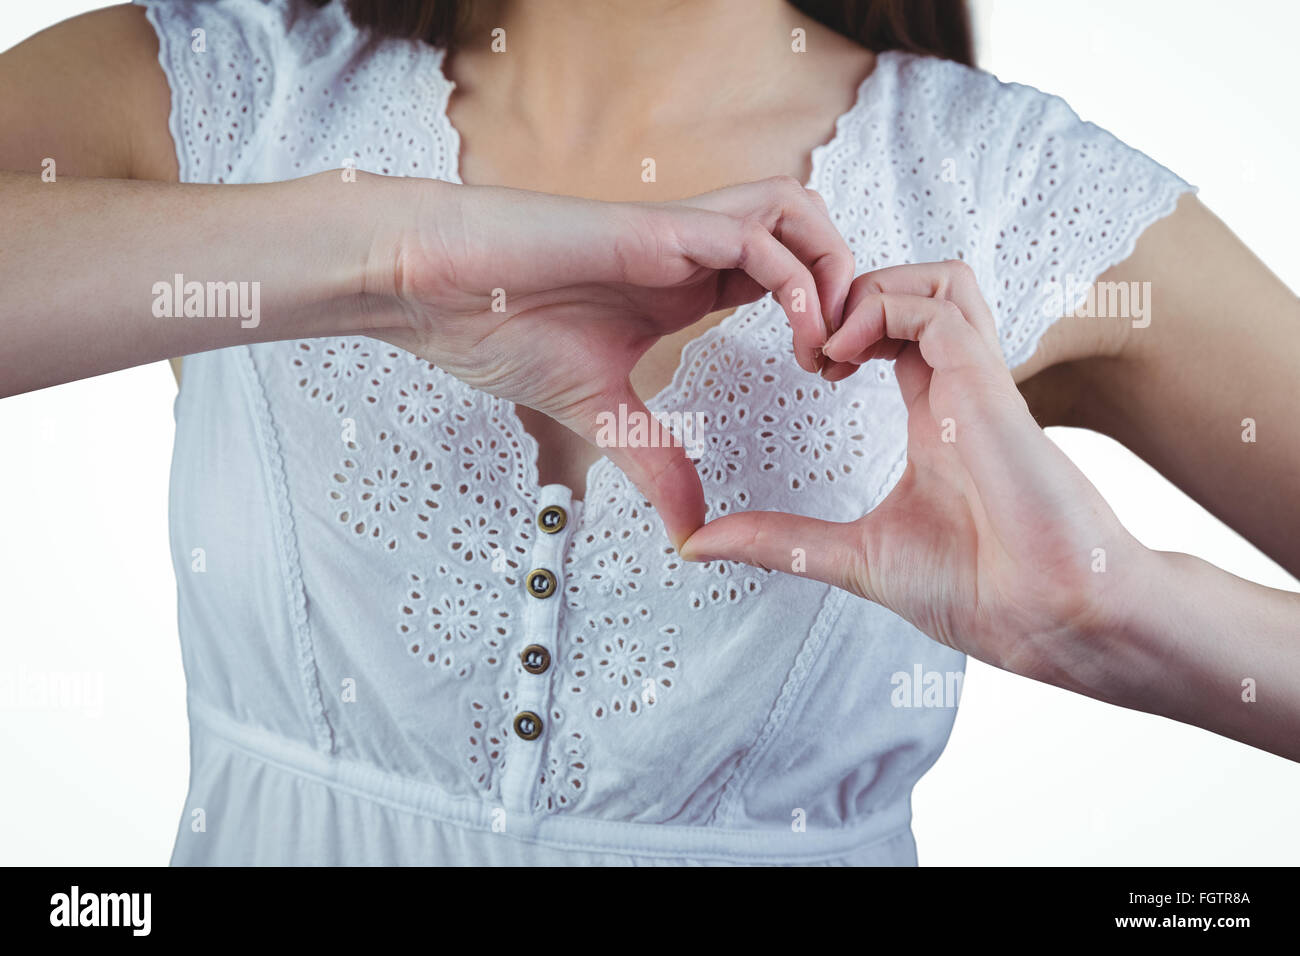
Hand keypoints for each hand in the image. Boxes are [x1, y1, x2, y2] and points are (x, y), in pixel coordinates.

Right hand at [370, 175, 853, 548]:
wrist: (435, 288)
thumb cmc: (500, 327)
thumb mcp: (601, 413)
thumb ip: (653, 461)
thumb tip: (690, 531)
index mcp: (684, 284)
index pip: (783, 276)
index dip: (820, 318)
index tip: (824, 378)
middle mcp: (692, 251)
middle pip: (807, 231)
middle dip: (846, 288)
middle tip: (843, 360)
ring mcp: (679, 234)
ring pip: (797, 212)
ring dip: (832, 272)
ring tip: (825, 345)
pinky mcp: (659, 228)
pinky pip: (759, 237)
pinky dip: (796, 282)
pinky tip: (796, 337)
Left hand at [680, 260, 1146, 681]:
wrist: (1052, 620)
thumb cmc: (980, 592)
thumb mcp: (854, 557)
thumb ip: (781, 541)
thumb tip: (699, 545)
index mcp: (935, 411)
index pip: (895, 327)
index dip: (843, 323)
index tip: (803, 365)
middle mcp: (958, 385)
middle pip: (919, 284)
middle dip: (852, 291)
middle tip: (806, 346)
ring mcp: (978, 381)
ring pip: (937, 278)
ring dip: (870, 291)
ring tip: (826, 347)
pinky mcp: (991, 388)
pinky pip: (942, 307)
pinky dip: (883, 311)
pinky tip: (841, 360)